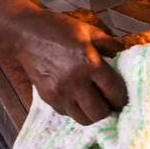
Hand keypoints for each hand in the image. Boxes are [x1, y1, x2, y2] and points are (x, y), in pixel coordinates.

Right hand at [6, 9, 128, 124]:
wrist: (25, 33)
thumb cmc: (58, 29)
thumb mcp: (88, 30)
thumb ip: (109, 44)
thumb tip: (125, 55)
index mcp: (89, 63)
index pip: (114, 91)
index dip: (123, 97)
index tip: (124, 97)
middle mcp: (75, 82)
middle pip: (100, 113)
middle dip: (109, 109)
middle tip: (110, 102)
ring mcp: (60, 93)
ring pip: (84, 120)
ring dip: (93, 114)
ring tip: (95, 103)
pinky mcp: (48, 98)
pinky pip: (68, 114)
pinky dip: (77, 110)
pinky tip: (78, 97)